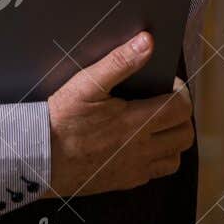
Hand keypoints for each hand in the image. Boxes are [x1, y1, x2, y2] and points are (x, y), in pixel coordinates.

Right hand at [45, 32, 194, 198]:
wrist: (38, 157)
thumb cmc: (60, 120)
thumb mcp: (86, 83)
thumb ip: (120, 62)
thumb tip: (147, 42)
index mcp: (135, 122)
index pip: (181, 108)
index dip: (181, 92)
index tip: (168, 85)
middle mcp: (140, 149)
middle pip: (184, 134)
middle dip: (181, 115)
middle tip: (165, 102)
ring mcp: (134, 168)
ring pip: (175, 156)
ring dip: (172, 138)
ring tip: (156, 123)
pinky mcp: (125, 181)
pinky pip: (156, 173)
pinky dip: (157, 158)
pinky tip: (141, 144)